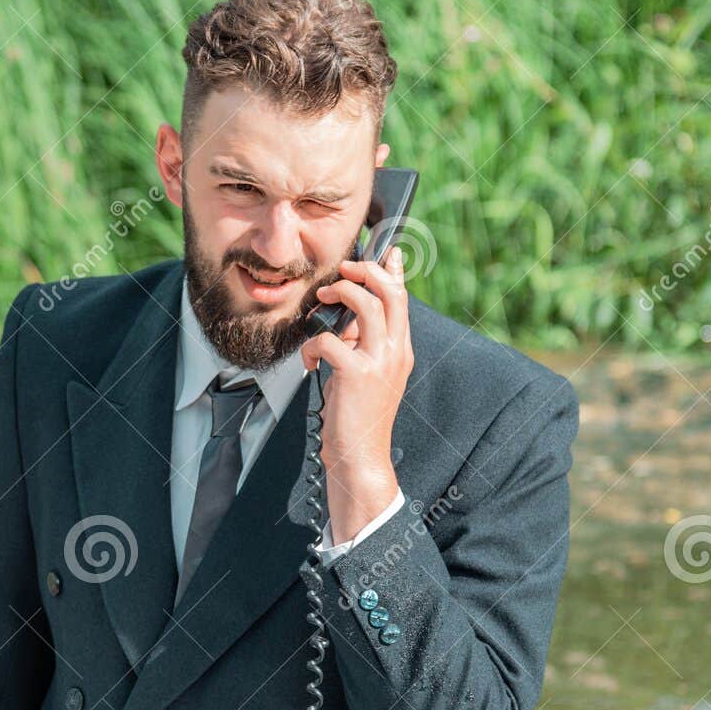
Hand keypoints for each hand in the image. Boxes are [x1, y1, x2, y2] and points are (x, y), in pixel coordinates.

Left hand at [298, 246, 412, 544]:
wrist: (360, 458)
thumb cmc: (358, 418)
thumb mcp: (367, 374)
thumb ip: (362, 345)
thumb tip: (344, 318)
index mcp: (400, 350)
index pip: (402, 299)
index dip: (394, 271)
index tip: (387, 251)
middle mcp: (395, 352)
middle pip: (389, 292)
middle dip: (365, 270)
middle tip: (343, 269)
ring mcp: (379, 363)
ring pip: (365, 305)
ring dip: (339, 293)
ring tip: (322, 300)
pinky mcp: (356, 375)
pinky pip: (331, 340)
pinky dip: (313, 343)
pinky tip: (308, 360)